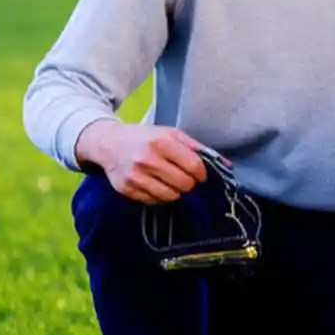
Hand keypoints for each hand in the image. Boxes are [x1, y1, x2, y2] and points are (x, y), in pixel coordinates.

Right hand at [75, 119, 211, 203]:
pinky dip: (159, 196)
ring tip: (168, 181)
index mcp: (162, 142)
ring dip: (175, 191)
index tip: (199, 174)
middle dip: (188, 183)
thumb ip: (196, 148)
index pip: (194, 166)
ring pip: (171, 196)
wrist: (108, 143)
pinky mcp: (127, 189)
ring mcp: (136, 176)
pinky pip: (154, 201)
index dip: (201, 174)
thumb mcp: (170, 134)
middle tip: (183, 177)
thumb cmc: (146, 138)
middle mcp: (148, 159)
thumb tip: (226, 164)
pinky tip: (154, 184)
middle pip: (184, 184)